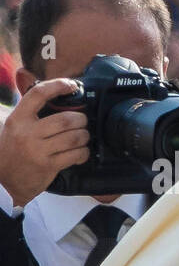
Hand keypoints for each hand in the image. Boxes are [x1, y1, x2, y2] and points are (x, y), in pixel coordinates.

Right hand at [0, 79, 89, 207]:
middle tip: (82, 121)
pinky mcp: (48, 166)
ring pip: (74, 137)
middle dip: (81, 119)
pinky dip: (83, 152)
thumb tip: (38, 85)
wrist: (5, 180)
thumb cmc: (13, 149)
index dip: (57, 85)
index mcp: (18, 119)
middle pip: (65, 119)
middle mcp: (27, 133)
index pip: (38, 94)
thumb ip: (28, 109)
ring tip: (82, 137)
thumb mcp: (13, 125)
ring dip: (84, 136)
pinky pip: (75, 155)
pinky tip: (80, 152)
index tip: (71, 84)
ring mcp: (37, 150)